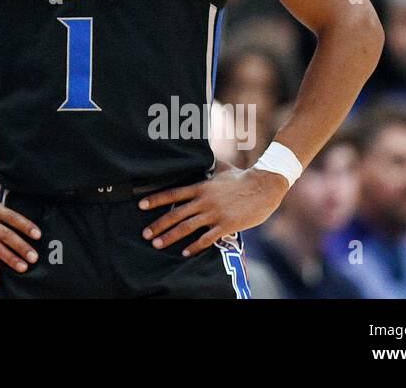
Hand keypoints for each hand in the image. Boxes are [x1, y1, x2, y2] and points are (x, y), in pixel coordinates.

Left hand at [138, 166, 288, 256]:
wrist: (264, 186)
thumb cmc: (243, 177)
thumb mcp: (222, 168)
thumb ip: (209, 165)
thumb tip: (202, 153)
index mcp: (201, 187)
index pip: (173, 194)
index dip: (155, 200)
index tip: (141, 205)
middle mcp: (204, 200)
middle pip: (176, 214)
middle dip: (158, 225)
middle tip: (145, 234)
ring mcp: (215, 213)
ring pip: (187, 227)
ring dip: (170, 237)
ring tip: (157, 244)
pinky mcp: (226, 225)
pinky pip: (207, 238)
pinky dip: (194, 246)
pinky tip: (184, 253)